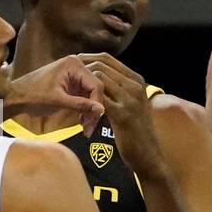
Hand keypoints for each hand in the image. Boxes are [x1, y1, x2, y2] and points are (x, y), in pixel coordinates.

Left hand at [4, 55, 104, 136]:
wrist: (13, 98)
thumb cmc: (31, 96)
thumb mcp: (57, 101)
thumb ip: (80, 105)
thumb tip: (101, 110)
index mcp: (73, 65)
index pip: (95, 85)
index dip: (96, 104)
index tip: (94, 120)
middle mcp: (76, 67)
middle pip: (94, 89)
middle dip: (93, 109)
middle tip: (89, 128)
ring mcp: (74, 75)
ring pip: (91, 95)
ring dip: (89, 111)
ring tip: (85, 127)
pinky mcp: (71, 84)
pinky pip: (84, 96)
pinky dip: (83, 109)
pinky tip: (81, 121)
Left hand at [78, 53, 167, 182]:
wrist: (147, 152)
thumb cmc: (137, 130)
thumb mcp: (134, 105)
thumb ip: (121, 91)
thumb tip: (102, 81)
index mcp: (137, 80)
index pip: (108, 58)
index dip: (88, 59)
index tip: (72, 66)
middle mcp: (135, 85)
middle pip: (102, 65)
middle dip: (80, 70)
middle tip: (64, 77)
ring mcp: (130, 98)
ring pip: (99, 80)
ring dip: (81, 85)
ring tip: (68, 92)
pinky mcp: (123, 113)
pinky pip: (99, 99)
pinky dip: (85, 101)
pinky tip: (77, 108)